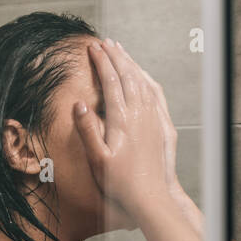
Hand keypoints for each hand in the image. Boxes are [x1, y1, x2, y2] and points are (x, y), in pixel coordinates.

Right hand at [73, 39, 181, 219]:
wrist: (150, 198)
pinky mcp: (160, 126)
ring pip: (142, 81)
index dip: (101, 62)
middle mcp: (140, 114)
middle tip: (104, 42)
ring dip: (130, 63)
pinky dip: (146, 79)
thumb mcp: (97, 160)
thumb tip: (79, 105)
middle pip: (128, 75)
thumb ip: (87, 130)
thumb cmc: (120, 184)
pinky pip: (154, 93)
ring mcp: (152, 118)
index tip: (92, 48)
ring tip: (121, 52)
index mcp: (122, 119)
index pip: (111, 81)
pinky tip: (142, 76)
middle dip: (116, 56)